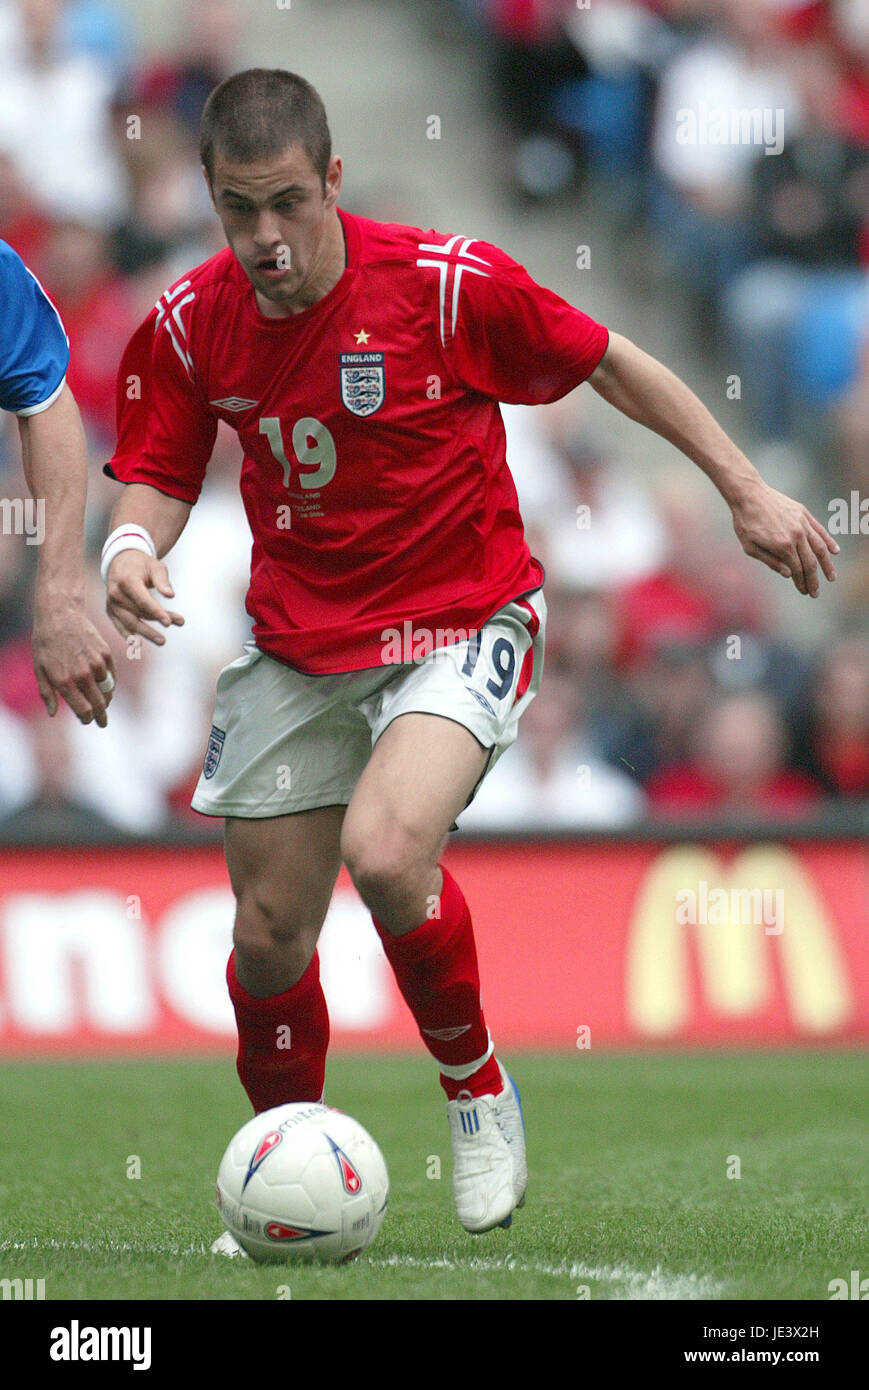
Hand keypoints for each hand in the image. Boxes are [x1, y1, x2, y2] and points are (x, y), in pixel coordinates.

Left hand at [32, 595, 116, 727]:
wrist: (60, 614)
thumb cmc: (45, 642)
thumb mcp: (39, 668)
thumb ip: (46, 693)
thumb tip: (53, 714)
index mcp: (64, 681)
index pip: (83, 710)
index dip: (87, 719)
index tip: (87, 721)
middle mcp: (82, 675)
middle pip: (98, 704)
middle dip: (101, 716)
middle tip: (102, 723)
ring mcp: (96, 664)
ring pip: (107, 690)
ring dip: (105, 698)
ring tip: (103, 703)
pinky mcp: (105, 654)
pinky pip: (112, 676)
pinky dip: (110, 683)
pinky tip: (105, 686)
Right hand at [105, 549, 184, 645]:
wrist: (121, 562)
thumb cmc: (142, 564)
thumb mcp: (155, 566)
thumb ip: (163, 580)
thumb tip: (170, 595)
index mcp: (126, 580)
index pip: (142, 600)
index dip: (156, 612)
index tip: (169, 622)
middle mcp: (116, 593)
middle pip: (137, 613)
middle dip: (155, 622)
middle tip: (171, 629)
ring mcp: (111, 604)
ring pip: (130, 622)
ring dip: (146, 632)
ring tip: (162, 640)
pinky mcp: (111, 611)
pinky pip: (120, 626)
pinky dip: (128, 636)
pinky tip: (138, 645)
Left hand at [730, 481, 838, 596]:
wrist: (748, 494)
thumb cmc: (745, 522)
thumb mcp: (750, 547)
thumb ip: (771, 562)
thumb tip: (789, 575)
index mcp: (782, 546)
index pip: (797, 570)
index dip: (801, 583)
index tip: (805, 592)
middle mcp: (796, 535)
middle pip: (810, 562)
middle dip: (814, 579)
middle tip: (816, 592)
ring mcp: (802, 523)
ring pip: (820, 547)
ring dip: (827, 564)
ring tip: (831, 577)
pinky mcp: (803, 514)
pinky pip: (819, 530)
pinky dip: (828, 541)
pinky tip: (835, 551)